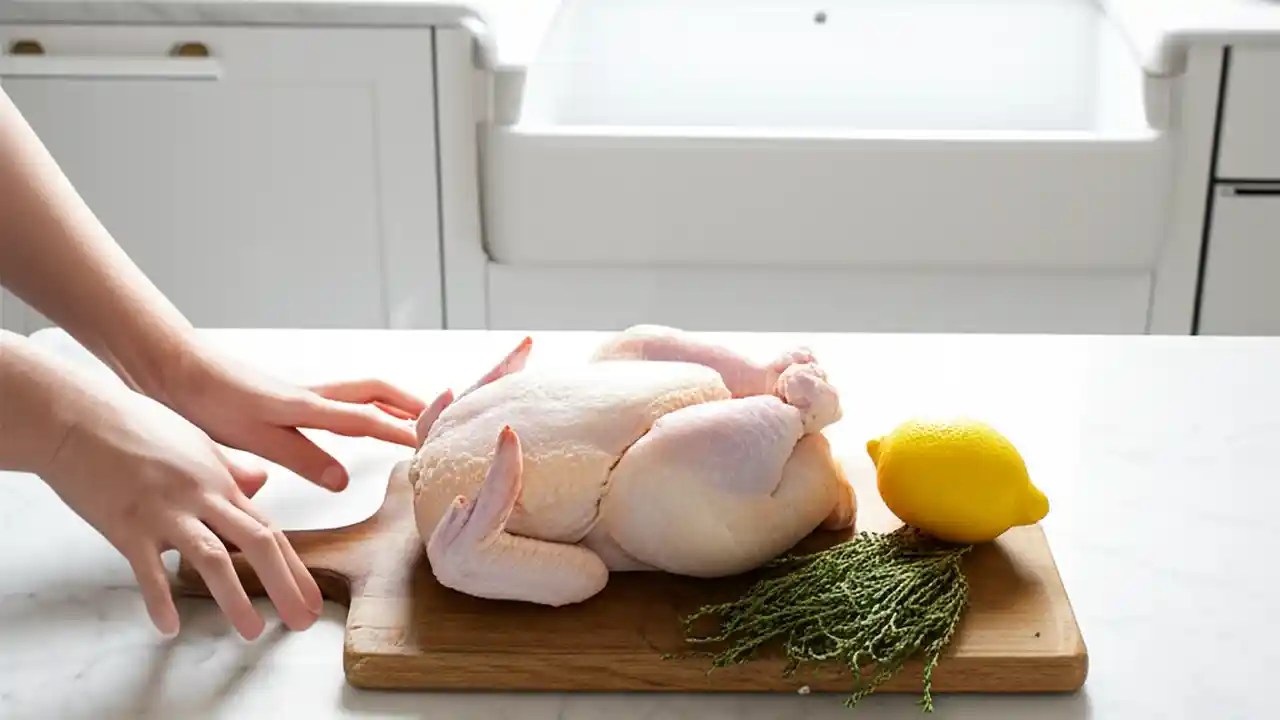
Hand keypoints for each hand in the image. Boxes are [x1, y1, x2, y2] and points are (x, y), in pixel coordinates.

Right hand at [42, 382, 323, 639]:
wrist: (78, 417)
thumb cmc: (135, 425)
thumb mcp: (197, 440)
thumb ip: (231, 467)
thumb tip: (260, 482)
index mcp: (219, 482)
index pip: (268, 529)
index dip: (294, 567)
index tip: (311, 597)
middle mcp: (201, 498)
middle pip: (256, 543)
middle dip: (284, 586)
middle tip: (302, 621)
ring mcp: (164, 512)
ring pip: (212, 558)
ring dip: (234, 598)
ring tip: (251, 631)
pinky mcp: (125, 525)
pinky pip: (147, 569)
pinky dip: (159, 598)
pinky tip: (169, 627)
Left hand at [157, 339, 426, 491]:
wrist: (174, 368)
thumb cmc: (209, 400)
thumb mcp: (255, 439)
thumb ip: (302, 457)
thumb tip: (344, 480)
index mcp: (307, 406)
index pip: (367, 419)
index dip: (400, 431)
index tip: (429, 442)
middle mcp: (310, 395)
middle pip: (373, 391)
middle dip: (407, 402)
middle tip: (435, 415)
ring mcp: (298, 392)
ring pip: (357, 390)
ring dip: (388, 400)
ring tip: (408, 414)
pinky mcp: (283, 396)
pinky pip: (337, 397)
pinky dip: (360, 403)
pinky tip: (352, 417)